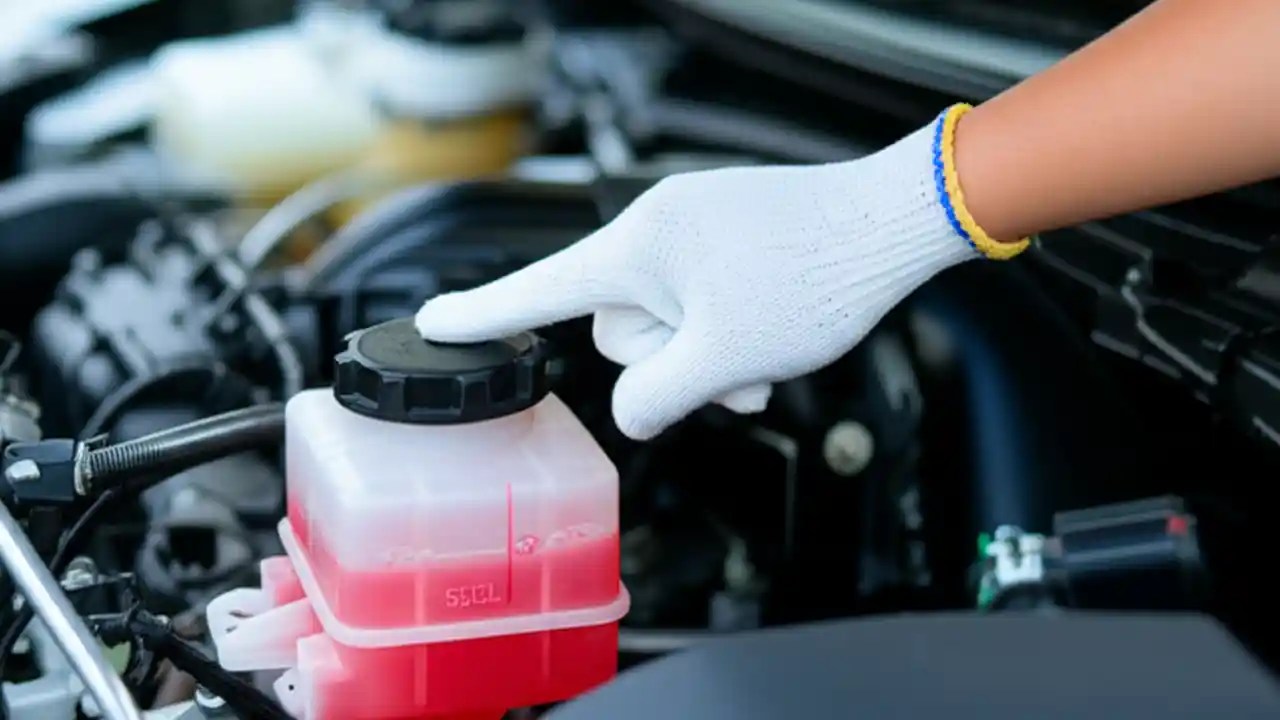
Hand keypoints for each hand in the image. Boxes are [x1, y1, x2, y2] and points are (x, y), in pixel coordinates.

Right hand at [416, 111, 1009, 439]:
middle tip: (733, 361)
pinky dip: (730, 334)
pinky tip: (774, 341)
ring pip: (669, 323)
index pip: (540, 289)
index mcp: (640, 246)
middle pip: (620, 328)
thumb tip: (631, 411)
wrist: (896, 223)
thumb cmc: (817, 276)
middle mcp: (658, 228)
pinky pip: (703, 300)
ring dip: (709, 355)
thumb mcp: (725, 358)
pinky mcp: (729, 237)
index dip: (479, 313)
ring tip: (765, 353)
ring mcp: (696, 230)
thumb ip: (657, 396)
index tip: (430, 320)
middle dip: (671, 361)